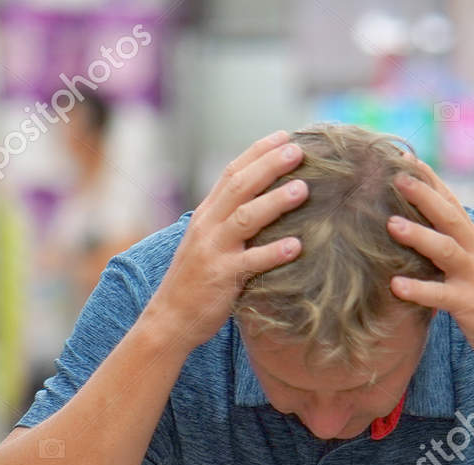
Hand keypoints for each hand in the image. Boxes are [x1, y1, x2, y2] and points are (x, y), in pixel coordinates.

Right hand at [147, 131, 308, 349]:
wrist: (170, 319)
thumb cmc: (195, 282)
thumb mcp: (207, 242)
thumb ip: (228, 220)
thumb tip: (260, 201)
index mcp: (206, 214)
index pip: (232, 172)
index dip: (258, 152)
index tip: (284, 137)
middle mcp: (208, 226)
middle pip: (240, 186)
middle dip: (270, 165)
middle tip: (299, 151)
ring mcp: (213, 251)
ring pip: (245, 218)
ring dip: (275, 201)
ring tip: (303, 189)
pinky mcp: (221, 278)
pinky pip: (251, 262)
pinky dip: (274, 253)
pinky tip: (297, 246)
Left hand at [387, 162, 473, 370]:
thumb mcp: (473, 263)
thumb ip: (450, 243)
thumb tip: (417, 225)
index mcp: (473, 239)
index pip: (450, 201)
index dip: (428, 179)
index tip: (403, 157)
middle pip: (448, 216)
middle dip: (423, 194)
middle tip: (395, 176)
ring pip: (446, 250)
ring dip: (418, 235)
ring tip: (390, 224)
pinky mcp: (470, 303)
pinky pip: (441, 296)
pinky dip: (419, 290)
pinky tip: (396, 286)